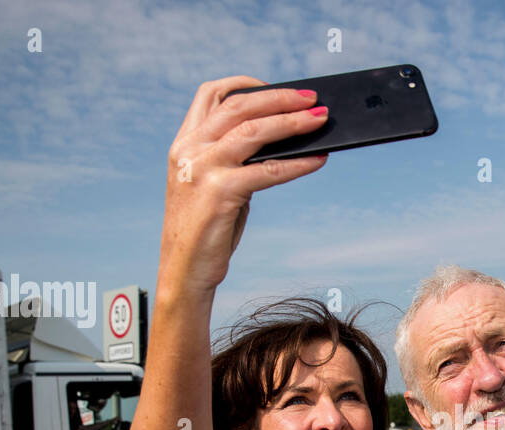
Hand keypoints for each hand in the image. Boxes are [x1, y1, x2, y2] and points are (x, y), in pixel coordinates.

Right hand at [158, 76, 328, 295]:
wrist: (184, 271)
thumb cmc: (206, 229)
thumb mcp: (214, 185)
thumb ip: (236, 160)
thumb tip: (285, 142)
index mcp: (184, 143)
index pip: (211, 95)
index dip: (244, 83)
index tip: (274, 86)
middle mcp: (189, 150)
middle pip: (239, 106)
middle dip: (280, 98)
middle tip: (312, 99)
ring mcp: (202, 169)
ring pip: (254, 131)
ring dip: (291, 122)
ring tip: (320, 120)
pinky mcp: (219, 193)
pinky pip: (268, 170)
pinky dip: (297, 163)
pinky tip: (318, 160)